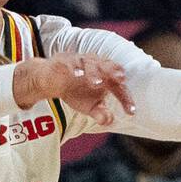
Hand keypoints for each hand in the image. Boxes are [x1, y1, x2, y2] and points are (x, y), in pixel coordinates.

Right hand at [13, 53, 134, 126]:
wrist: (49, 82)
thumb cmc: (74, 92)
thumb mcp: (88, 107)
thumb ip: (99, 113)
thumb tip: (109, 121)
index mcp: (106, 76)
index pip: (119, 86)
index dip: (125, 98)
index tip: (130, 111)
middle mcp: (95, 65)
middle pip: (108, 65)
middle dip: (114, 71)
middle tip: (121, 79)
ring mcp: (80, 61)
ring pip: (89, 63)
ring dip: (94, 72)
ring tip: (98, 83)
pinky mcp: (64, 60)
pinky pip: (70, 62)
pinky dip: (74, 68)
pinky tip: (78, 75)